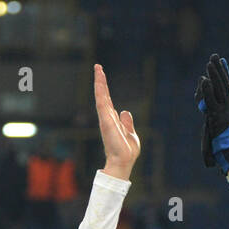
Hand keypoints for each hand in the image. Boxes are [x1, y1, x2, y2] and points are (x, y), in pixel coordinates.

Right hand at [94, 63, 139, 180]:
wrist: (123, 162)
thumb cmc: (127, 152)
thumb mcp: (131, 133)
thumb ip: (127, 122)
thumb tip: (125, 111)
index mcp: (113, 120)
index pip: (108, 101)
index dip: (105, 89)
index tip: (102, 77)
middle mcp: (107, 118)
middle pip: (103, 96)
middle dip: (100, 81)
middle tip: (98, 67)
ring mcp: (106, 119)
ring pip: (101, 96)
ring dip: (99, 82)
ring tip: (98, 69)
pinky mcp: (106, 120)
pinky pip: (102, 102)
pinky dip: (100, 91)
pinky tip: (99, 81)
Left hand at [195, 53, 228, 174]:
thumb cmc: (224, 144)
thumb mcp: (219, 125)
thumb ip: (212, 113)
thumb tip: (205, 109)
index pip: (228, 86)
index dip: (225, 73)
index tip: (222, 61)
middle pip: (223, 84)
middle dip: (218, 69)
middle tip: (214, 56)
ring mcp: (224, 111)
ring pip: (219, 89)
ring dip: (214, 75)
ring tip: (210, 62)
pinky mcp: (217, 117)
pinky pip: (211, 101)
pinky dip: (207, 90)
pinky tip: (204, 79)